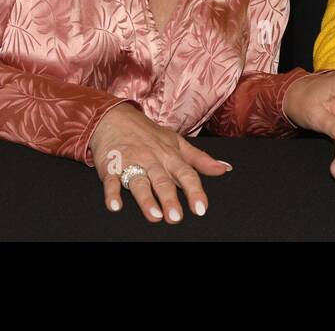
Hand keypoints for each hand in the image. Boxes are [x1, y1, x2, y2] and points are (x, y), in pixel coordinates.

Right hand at [88, 103, 230, 222]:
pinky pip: (111, 181)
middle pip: (162, 180)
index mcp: (170, 156)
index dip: (194, 191)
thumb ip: (200, 159)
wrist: (114, 117)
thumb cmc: (148, 134)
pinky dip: (112, 193)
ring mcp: (130, 162)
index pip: (185, 174)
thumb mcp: (177, 143)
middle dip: (170, 198)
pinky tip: (115, 206)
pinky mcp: (110, 166)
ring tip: (154, 215)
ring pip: (139, 182)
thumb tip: (224, 169)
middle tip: (176, 217)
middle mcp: (152, 160)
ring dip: (146, 199)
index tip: (201, 208)